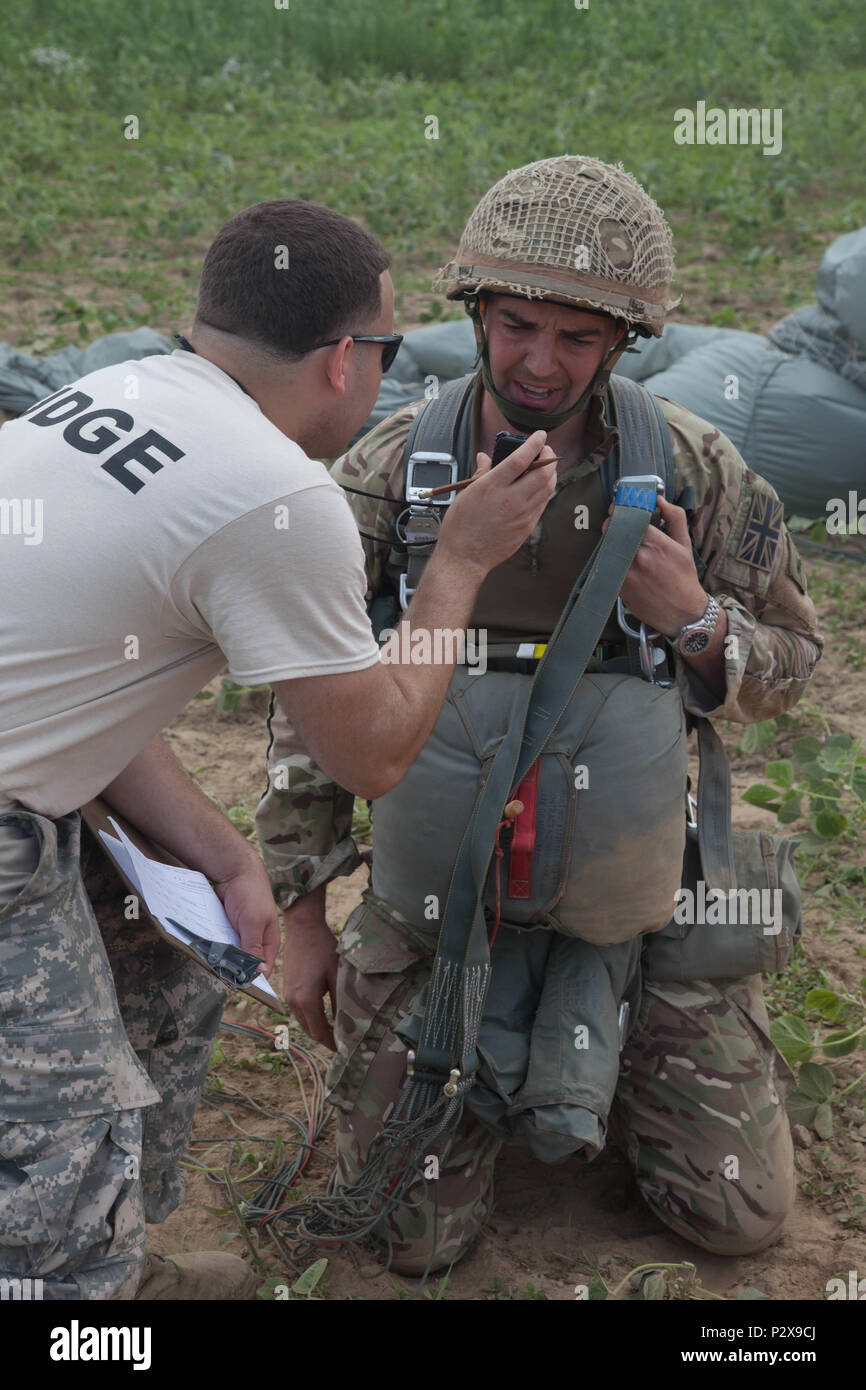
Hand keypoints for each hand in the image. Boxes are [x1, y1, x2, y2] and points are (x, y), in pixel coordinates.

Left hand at [212, 855, 279, 975]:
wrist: (235, 870)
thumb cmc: (251, 894)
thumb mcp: (253, 922)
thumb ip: (254, 947)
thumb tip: (258, 973)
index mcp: (268, 942)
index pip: (262, 970)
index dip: (252, 981)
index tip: (237, 987)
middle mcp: (255, 941)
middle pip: (244, 964)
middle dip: (232, 969)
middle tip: (218, 974)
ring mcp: (240, 935)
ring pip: (230, 955)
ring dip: (221, 958)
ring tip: (208, 964)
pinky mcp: (227, 929)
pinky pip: (220, 943)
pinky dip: (213, 947)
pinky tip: (203, 951)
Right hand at [280, 889, 337, 1049]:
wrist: (303, 928)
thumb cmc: (323, 949)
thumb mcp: (337, 976)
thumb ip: (341, 1002)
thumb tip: (348, 1024)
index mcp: (306, 1000)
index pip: (319, 1032)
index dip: (332, 1043)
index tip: (345, 1050)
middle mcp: (293, 1001)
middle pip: (310, 1030)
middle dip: (325, 1039)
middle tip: (343, 1043)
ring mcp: (287, 994)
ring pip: (303, 1021)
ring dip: (318, 1028)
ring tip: (336, 1031)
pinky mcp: (287, 987)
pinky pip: (299, 1010)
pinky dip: (311, 1017)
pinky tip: (324, 1014)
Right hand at [437, 430, 556, 575]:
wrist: (465, 558)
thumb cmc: (460, 527)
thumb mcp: (466, 494)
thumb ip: (481, 473)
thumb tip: (486, 457)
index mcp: (492, 487)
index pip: (520, 459)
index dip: (534, 444)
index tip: (540, 435)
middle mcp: (511, 500)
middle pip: (543, 473)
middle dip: (549, 457)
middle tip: (546, 450)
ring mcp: (522, 515)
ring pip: (548, 488)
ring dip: (551, 473)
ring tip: (545, 467)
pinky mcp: (527, 527)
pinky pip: (542, 504)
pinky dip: (544, 491)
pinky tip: (538, 487)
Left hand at [605, 494, 706, 636]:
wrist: (683, 613)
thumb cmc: (684, 578)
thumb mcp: (685, 544)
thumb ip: (674, 518)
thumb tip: (660, 499)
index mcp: (657, 544)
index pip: (630, 517)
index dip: (621, 509)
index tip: (618, 506)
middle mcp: (640, 558)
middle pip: (614, 531)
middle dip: (612, 524)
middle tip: (615, 523)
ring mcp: (627, 574)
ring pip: (607, 548)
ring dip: (609, 542)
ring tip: (618, 543)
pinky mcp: (619, 588)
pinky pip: (607, 567)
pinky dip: (609, 560)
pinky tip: (618, 561)